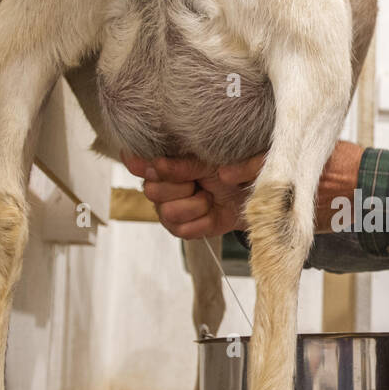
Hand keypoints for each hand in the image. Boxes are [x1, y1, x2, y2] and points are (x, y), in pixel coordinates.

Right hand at [122, 151, 263, 239]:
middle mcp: (160, 183)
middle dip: (181, 187)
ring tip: (210, 197)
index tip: (159, 166)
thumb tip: (160, 164)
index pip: (135, 161)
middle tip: (200, 182)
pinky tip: (212, 213)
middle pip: (151, 190)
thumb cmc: (234, 169)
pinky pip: (182, 230)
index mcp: (165, 159)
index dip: (142, 165)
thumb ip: (188, 162)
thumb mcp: (216, 159)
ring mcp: (168, 207)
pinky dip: (203, 222)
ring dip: (196, 206)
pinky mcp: (180, 228)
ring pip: (167, 212)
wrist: (253, 195)